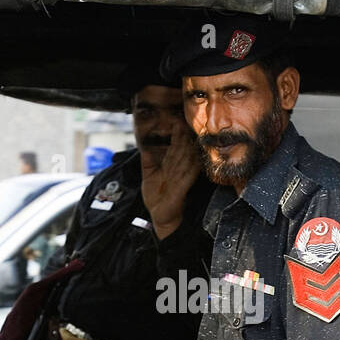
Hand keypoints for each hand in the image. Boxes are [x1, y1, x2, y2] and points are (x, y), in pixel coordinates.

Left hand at [141, 122, 199, 239]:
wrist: (160, 218)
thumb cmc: (156, 199)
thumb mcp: (148, 177)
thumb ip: (147, 162)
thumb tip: (144, 148)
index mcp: (169, 167)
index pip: (173, 149)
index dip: (175, 136)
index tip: (176, 122)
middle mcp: (177, 172)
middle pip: (180, 152)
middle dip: (182, 138)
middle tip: (184, 122)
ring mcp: (180, 180)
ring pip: (184, 161)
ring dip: (187, 149)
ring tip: (189, 135)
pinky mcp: (181, 190)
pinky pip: (187, 177)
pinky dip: (190, 168)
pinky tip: (194, 159)